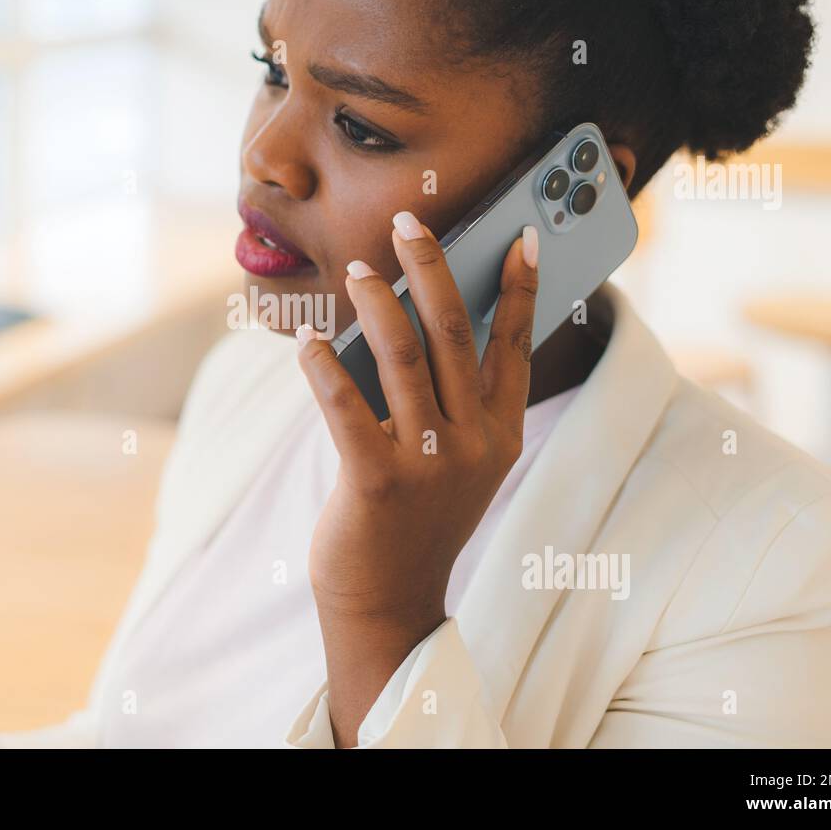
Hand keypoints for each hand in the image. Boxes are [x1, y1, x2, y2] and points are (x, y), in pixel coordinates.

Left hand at [295, 210, 537, 745]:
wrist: (389, 605)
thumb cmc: (414, 521)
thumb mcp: (450, 462)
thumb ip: (444, 402)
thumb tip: (406, 321)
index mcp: (499, 434)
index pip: (514, 345)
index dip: (519, 287)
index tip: (523, 236)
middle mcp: (474, 444)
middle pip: (456, 333)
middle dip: (432, 268)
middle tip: (410, 224)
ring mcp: (429, 464)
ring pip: (403, 357)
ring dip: (376, 303)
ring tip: (355, 270)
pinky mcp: (378, 482)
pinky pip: (346, 407)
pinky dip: (323, 366)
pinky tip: (307, 341)